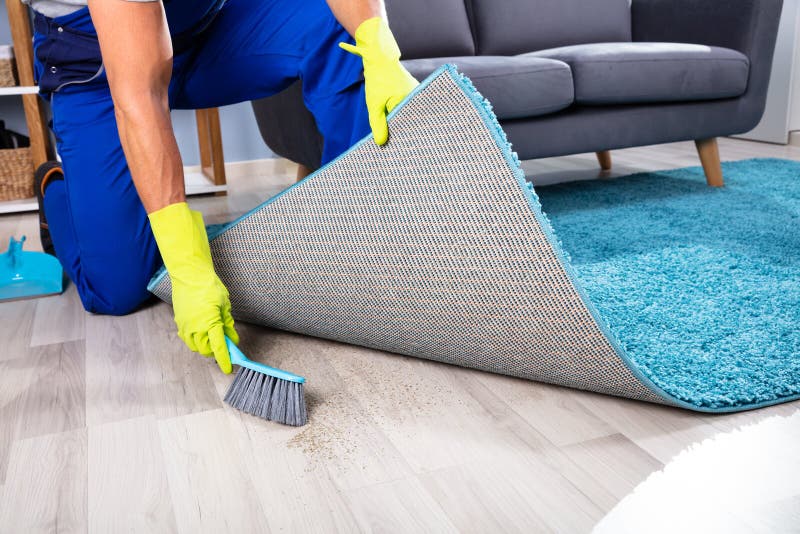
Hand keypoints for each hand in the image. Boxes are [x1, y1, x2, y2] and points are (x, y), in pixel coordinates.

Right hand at [148, 202, 238, 372]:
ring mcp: (185, 325)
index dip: (225, 360)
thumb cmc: (209, 286)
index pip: (218, 347)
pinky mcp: (179, 322)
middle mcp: (195, 327)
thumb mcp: (225, 305)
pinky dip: (196, 339)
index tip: (229, 369)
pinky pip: (187, 338)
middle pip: (205, 350)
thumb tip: (231, 338)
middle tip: (225, 345)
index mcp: (210, 322)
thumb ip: (228, 324)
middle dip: (215, 351)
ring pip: (195, 346)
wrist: (190, 274)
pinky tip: (202, 332)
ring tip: (214, 337)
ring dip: (205, 346)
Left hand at [339, 17, 418, 144]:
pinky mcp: (411, 91)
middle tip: (396, 146)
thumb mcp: (374, 104)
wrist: (380, 57)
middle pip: (410, 121)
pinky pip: (408, 107)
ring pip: (408, 114)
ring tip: (395, 136)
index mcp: (409, 102)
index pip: (407, 126)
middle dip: (402, 132)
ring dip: (401, 122)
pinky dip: (401, 114)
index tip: (397, 148)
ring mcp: (415, 94)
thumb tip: (381, 143)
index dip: (401, 137)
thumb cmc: (378, 80)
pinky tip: (395, 121)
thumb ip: (378, 124)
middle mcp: (416, 98)